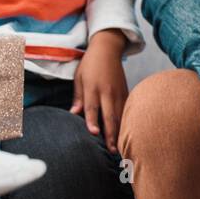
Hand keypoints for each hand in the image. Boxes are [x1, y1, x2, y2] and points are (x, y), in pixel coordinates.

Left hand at [72, 29, 128, 153]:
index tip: (94, 133)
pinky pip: (126, 110)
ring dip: (120, 132)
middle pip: (109, 115)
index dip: (92, 121)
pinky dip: (126, 123)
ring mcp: (119, 92)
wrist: (108, 49)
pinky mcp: (126, 93)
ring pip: (120, 115)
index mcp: (93, 87)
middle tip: (112, 150)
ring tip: (120, 148)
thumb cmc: (90, 64)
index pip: (92, 107)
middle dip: (110, 133)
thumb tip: (73, 113)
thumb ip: (78, 97)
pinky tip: (127, 135)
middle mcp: (107, 91)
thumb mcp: (79, 78)